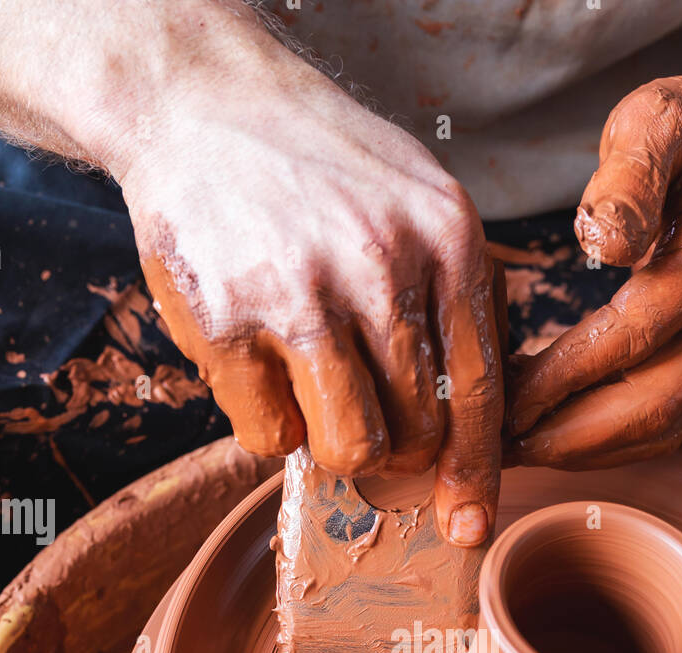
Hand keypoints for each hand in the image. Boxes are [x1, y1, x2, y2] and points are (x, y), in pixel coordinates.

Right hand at [119, 26, 500, 545]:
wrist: (203, 102)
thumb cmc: (320, 168)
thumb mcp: (419, 203)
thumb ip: (453, 300)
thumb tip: (472, 428)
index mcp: (447, 239)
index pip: (478, 389)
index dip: (474, 470)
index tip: (467, 522)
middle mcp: (381, 267)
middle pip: (416, 434)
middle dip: (395, 448)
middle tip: (363, 413)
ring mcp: (300, 296)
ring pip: (350, 447)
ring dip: (331, 439)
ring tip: (308, 386)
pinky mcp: (226, 323)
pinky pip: (269, 435)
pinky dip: (266, 420)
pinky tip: (256, 361)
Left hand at [504, 72, 681, 469]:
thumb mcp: (657, 117)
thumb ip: (629, 175)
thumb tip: (603, 244)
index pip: (639, 331)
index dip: (569, 372)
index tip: (506, 397)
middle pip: (656, 402)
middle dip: (570, 435)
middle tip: (499, 446)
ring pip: (665, 425)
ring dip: (585, 449)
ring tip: (517, 449)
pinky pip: (671, 422)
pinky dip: (610, 442)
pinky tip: (556, 436)